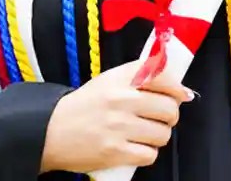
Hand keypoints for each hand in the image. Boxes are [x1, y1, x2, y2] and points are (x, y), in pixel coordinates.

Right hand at [40, 60, 194, 172]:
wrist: (49, 131)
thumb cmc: (83, 106)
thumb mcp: (109, 80)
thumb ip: (140, 77)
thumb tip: (178, 87)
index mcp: (121, 79)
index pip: (163, 77)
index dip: (177, 88)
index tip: (180, 95)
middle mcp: (121, 100)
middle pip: (169, 109)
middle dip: (170, 116)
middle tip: (160, 118)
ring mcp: (118, 127)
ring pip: (162, 134)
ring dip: (158, 136)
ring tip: (146, 134)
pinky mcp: (114, 152)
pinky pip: (149, 154)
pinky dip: (146, 153)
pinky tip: (136, 147)